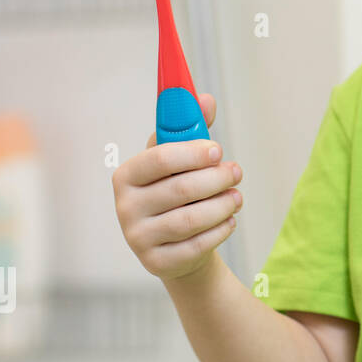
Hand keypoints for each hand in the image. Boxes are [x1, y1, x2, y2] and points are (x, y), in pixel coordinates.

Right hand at [111, 93, 242, 281]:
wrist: (176, 244)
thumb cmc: (178, 191)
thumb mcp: (182, 160)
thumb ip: (192, 128)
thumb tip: (205, 99)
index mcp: (127, 175)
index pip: (159, 158)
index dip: (193, 152)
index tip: (218, 150)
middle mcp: (125, 207)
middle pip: (180, 189)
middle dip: (216, 179)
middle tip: (236, 172)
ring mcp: (137, 237)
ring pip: (191, 219)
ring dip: (223, 205)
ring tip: (237, 197)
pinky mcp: (156, 262)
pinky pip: (197, 245)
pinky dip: (220, 230)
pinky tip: (229, 220)